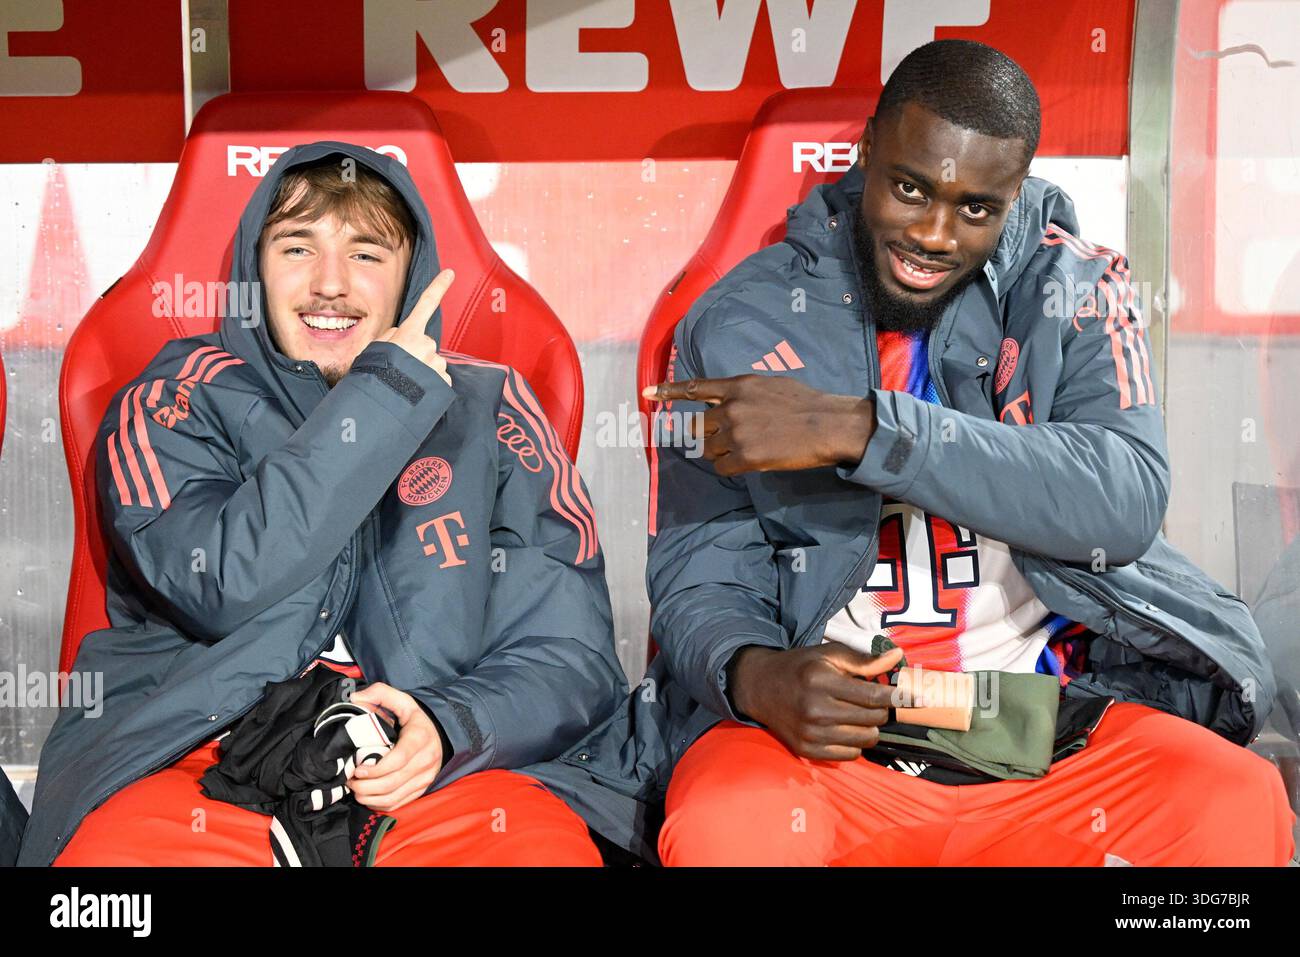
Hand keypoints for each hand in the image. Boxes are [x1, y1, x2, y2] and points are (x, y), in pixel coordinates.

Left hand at [346, 682, 443, 812]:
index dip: (375, 769)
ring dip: (369, 797)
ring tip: (355, 789)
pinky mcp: (421, 788)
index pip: (398, 760)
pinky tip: (367, 797)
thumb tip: (355, 698)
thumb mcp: (403, 701)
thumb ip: (380, 693)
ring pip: (394, 796)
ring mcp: (425, 777)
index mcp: (420, 738)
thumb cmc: (416, 720)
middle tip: (350, 780)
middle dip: (366, 786)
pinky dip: (379, 804)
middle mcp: (426, 760)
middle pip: (392, 782)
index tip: (357, 769)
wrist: (441, 734)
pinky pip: (398, 803)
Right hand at [374, 268, 454, 386]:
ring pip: (433, 364)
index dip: (439, 287)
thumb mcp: (376, 349)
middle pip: (426, 346)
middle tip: (401, 370)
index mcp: (409, 333)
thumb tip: (404, 338)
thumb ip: (392, 337)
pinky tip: (416, 393)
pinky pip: (438, 381)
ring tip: (406, 384)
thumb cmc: (374, 375)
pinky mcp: (444, 381)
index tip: (450, 273)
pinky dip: (429, 386)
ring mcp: (437, 363)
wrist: (381, 403)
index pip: (425, 304)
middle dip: (417, 356)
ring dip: (423, 372)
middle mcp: (427, 344)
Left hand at [642, 374, 874, 474]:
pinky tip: (750, 462)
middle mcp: (732, 408)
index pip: (695, 388)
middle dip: (710, 435)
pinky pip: (722, 467)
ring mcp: (737, 433)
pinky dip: (732, 467)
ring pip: (709, 449)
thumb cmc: (805, 404)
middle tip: (732, 438)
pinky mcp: (745, 457)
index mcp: (738, 386)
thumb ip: (743, 392)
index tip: (647, 392)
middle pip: (698, 427)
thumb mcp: (770, 386)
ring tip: (750, 448)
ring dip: (723, 452)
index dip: (669, 391)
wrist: (828, 425)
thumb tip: (727, 401)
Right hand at [729, 642, 906, 759]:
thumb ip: (864, 661)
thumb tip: (898, 657)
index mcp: (822, 682)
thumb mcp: (829, 655)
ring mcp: (811, 734)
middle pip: (873, 719)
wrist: (760, 688)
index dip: (900, 698)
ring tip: (855, 714)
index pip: (874, 696)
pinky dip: (854, 743)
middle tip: (871, 700)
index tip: (919, 698)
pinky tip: (843, 728)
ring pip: (865, 739)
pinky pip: (850, 756)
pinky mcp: (807, 751)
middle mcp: (816, 710)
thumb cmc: (801, 667)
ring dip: (868, 727)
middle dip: (880, 710)